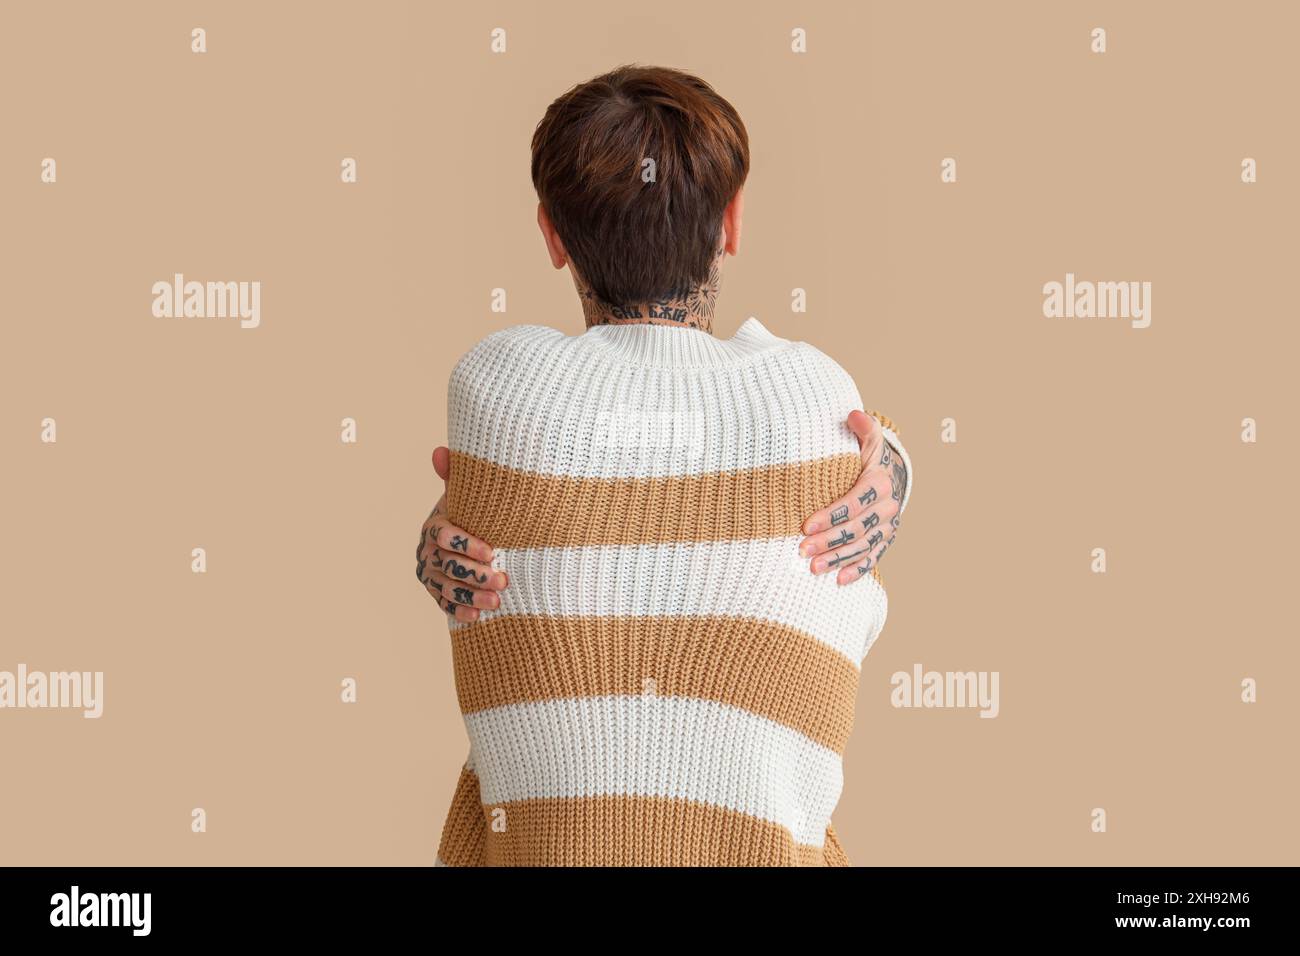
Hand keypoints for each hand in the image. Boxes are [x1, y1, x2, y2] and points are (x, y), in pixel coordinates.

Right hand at [415, 446, 507, 621]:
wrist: (472, 539)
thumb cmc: (475, 514)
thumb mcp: (467, 496)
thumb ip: (456, 476)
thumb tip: (439, 451)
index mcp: (435, 526)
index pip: (443, 536)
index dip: (466, 544)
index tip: (491, 552)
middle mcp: (427, 552)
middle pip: (447, 565)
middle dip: (475, 574)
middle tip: (502, 580)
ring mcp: (430, 574)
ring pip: (447, 587)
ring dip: (472, 595)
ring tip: (497, 601)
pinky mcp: (436, 593)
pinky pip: (445, 604)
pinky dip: (461, 611)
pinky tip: (478, 617)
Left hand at [798, 410, 906, 584]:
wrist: (891, 477)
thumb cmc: (867, 460)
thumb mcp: (867, 442)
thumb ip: (863, 430)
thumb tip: (854, 414)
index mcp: (880, 483)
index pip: (854, 503)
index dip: (831, 516)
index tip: (807, 525)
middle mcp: (887, 508)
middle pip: (856, 529)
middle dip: (829, 541)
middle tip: (801, 551)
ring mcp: (886, 527)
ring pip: (862, 546)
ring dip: (838, 559)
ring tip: (813, 568)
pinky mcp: (885, 541)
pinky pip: (873, 558)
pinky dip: (857, 570)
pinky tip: (839, 580)